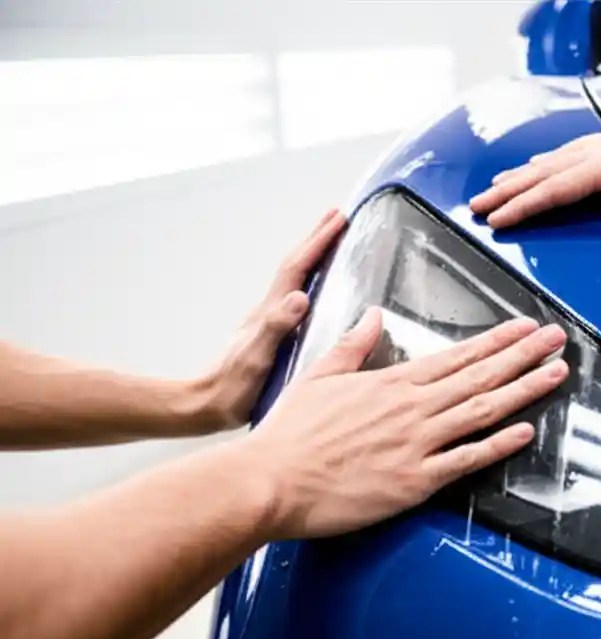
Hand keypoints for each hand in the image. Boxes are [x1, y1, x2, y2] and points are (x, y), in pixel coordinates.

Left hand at [193, 210, 345, 430]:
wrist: (206, 406)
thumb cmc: (232, 388)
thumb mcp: (256, 359)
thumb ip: (276, 327)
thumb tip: (300, 297)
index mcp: (270, 312)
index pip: (297, 269)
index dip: (318, 243)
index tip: (340, 219)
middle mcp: (270, 310)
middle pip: (295, 265)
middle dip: (316, 238)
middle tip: (338, 215)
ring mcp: (270, 321)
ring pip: (295, 278)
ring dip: (313, 255)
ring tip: (331, 241)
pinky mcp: (273, 334)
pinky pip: (297, 296)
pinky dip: (310, 280)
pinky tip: (319, 288)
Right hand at [242, 309, 568, 539]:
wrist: (269, 481)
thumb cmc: (290, 433)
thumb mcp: (318, 375)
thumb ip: (353, 345)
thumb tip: (374, 315)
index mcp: (392, 382)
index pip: (458, 355)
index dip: (498, 341)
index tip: (526, 327)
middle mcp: (412, 407)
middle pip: (481, 376)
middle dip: (524, 355)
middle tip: (559, 339)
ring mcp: (417, 444)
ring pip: (483, 411)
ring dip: (524, 390)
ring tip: (556, 373)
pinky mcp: (415, 481)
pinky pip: (467, 460)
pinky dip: (498, 444)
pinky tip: (527, 431)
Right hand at [469, 122, 600, 250]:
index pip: (559, 187)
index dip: (526, 204)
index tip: (498, 219)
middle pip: (544, 171)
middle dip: (508, 190)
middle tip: (475, 207)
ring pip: (552, 161)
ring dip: (519, 176)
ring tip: (491, 189)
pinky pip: (566, 155)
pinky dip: (542, 165)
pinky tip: (535, 169)